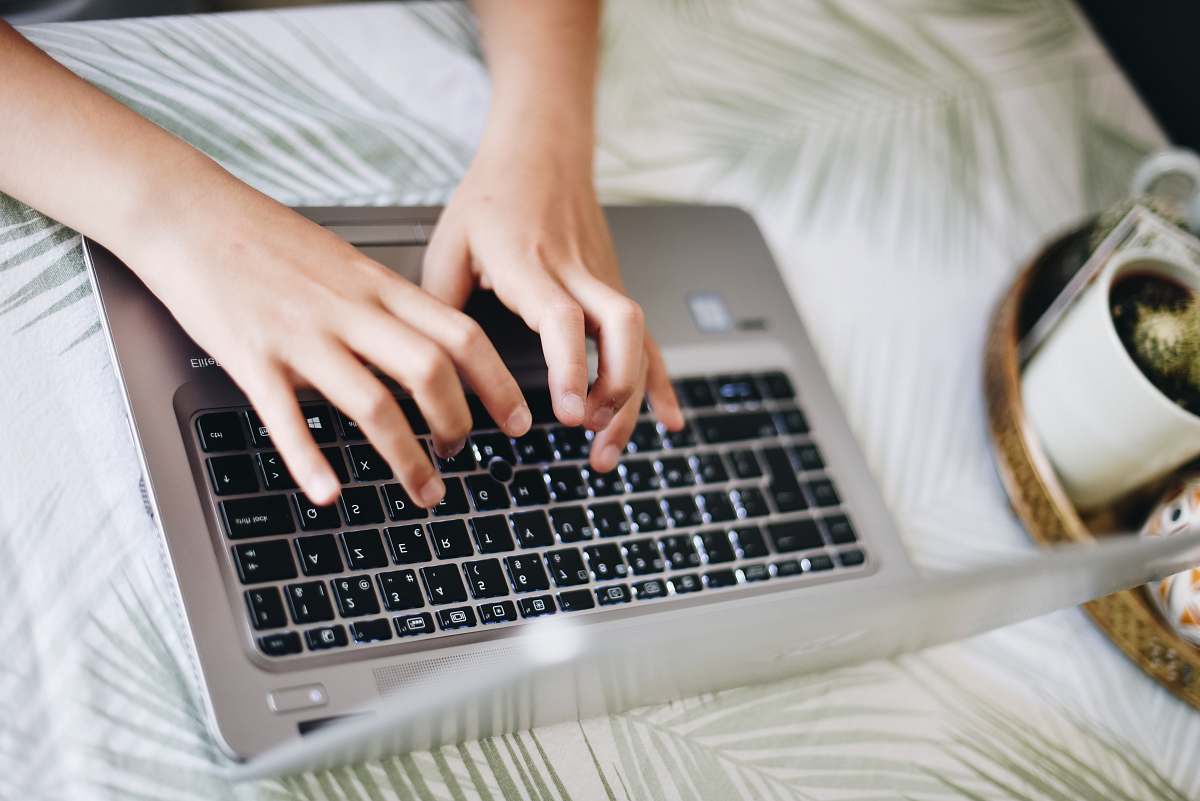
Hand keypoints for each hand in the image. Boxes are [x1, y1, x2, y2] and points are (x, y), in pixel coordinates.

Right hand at [128, 174, 532, 507]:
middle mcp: (350, 310)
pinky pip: (286, 418)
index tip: (518, 420)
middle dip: (459, 423)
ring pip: (373, 403)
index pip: (462, 334)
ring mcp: (302, 334)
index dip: (499, 383)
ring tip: (424, 491)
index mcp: (378, 286)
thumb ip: (387, 304)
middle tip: (464, 455)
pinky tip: (329, 494)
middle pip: (431, 371)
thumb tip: (429, 346)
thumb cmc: (267, 240)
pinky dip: (310, 461)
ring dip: (406, 458)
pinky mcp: (252, 356)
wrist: (189, 212)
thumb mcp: (346, 262)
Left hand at [422, 122, 682, 472]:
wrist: (542, 148)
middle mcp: (574, 270)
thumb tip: (431, 368)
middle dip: (612, 390)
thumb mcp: (449, 242)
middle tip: (587, 436)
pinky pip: (648, 338)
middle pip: (618, 329)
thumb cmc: (492, 195)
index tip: (566, 412)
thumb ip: (442, 306)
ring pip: (638, 339)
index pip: (562, 316)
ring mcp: (603, 278)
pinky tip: (666, 420)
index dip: (570, 367)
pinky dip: (659, 382)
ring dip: (630, 399)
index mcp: (528, 261)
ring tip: (605, 450)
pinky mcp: (615, 286)